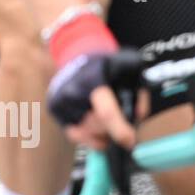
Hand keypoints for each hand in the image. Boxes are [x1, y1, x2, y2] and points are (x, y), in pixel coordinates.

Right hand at [44, 8, 134, 149]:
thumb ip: (139, 93)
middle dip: (112, 130)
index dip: (119, 131)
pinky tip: (95, 126)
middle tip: (122, 126)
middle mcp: (72, 91)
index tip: (130, 142)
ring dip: (100, 134)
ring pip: (84, 133)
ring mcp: (60, 100)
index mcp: (93, 80)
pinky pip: (73, 134)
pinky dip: (87, 135)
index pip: (106, 113)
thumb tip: (136, 118)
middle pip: (96, 126)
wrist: (78, 52)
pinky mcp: (54, 108)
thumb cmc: (109, 64)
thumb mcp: (132, 70)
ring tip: (109, 124)